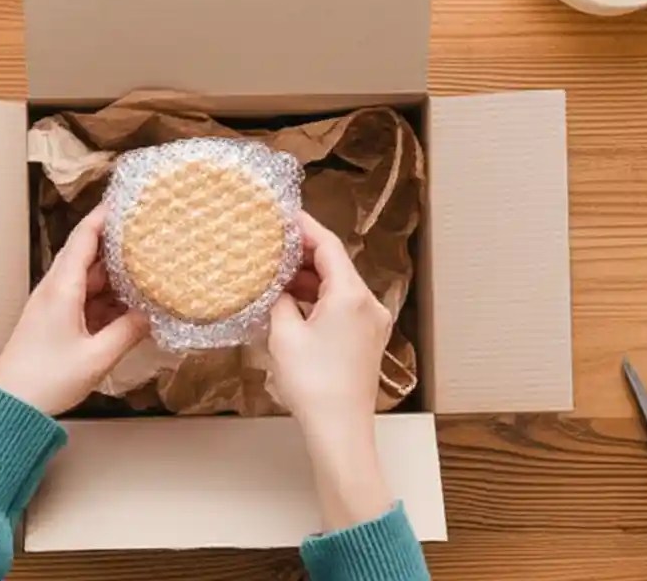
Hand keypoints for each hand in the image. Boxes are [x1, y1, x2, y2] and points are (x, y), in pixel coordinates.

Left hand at [0, 205, 147, 415]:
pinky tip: (131, 306)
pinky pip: (86, 300)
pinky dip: (108, 299)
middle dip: (119, 245)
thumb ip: (128, 332)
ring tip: (149, 268)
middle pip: (90, 255)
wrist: (10, 407)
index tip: (127, 201)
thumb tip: (153, 314)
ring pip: (90, 279)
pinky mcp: (55, 322)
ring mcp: (54, 306)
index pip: (84, 237)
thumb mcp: (97, 357)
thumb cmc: (46, 380)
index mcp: (62, 288)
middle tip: (150, 235)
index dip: (104, 216)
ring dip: (116, 276)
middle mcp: (56, 290)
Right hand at [269, 212, 393, 529]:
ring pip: (340, 286)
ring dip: (311, 278)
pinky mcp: (368, 339)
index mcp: (351, 295)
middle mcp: (369, 304)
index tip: (285, 215)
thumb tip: (277, 287)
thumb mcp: (284, 335)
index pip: (329, 246)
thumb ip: (280, 300)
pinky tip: (294, 301)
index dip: (305, 227)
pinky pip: (344, 306)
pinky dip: (321, 299)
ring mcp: (372, 323)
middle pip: (337, 264)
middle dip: (305, 253)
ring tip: (278, 273)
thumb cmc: (313, 385)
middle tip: (273, 244)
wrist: (340, 430)